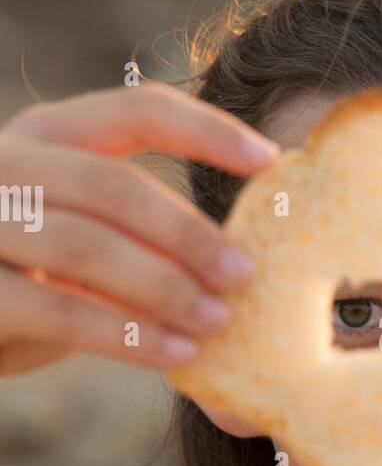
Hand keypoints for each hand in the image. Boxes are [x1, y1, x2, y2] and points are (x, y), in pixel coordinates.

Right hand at [0, 83, 277, 377]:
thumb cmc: (32, 284)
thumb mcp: (83, 244)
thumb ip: (140, 236)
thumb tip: (240, 260)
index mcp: (45, 135)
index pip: (135, 109)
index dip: (207, 130)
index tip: (270, 161)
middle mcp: (3, 164)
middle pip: (111, 184)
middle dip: (187, 234)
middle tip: (244, 275)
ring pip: (85, 247)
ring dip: (163, 288)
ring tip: (216, 322)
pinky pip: (58, 310)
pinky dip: (125, 336)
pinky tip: (174, 356)